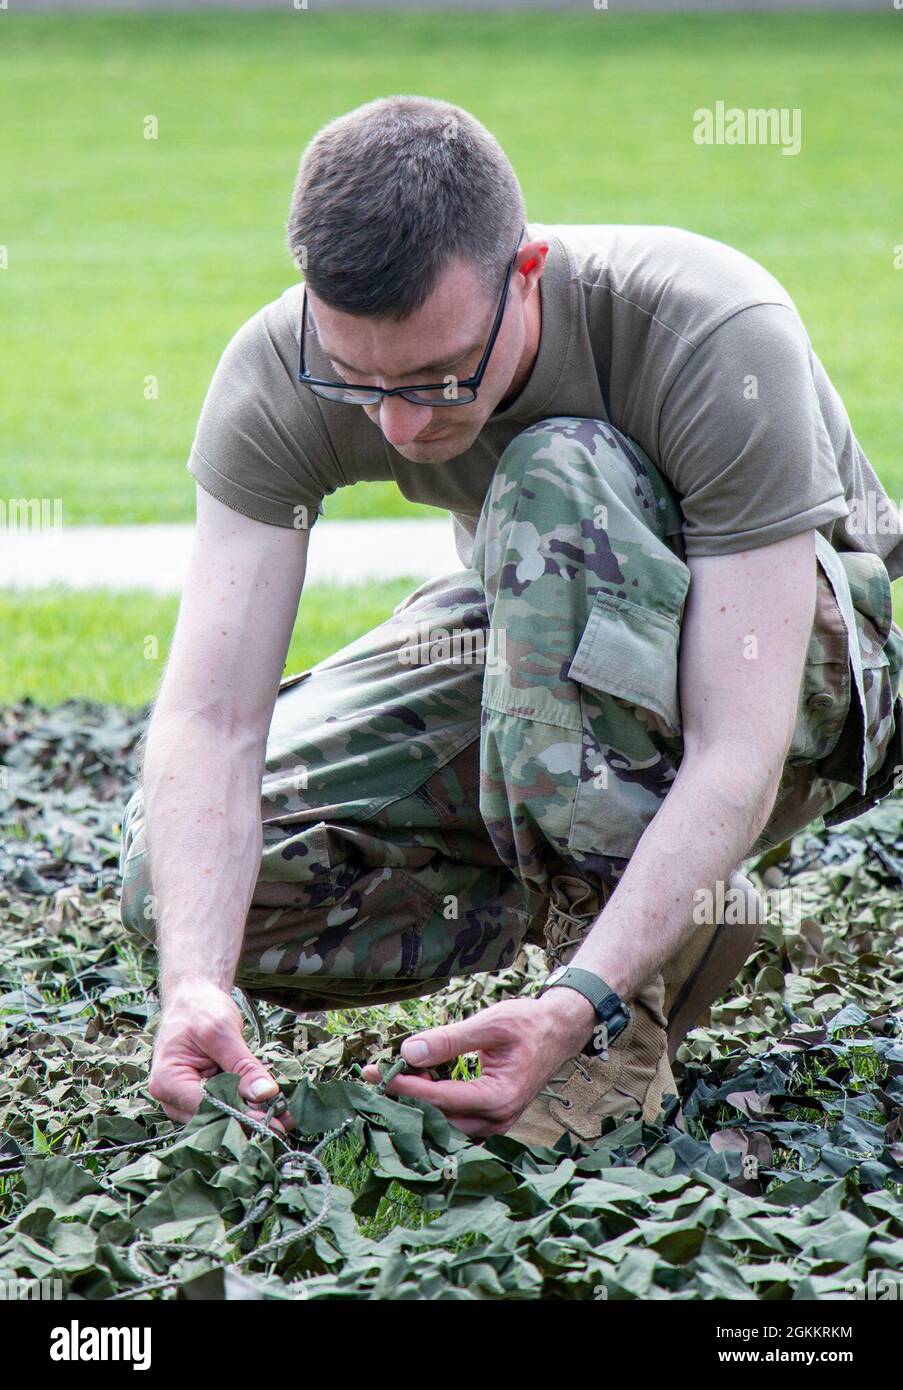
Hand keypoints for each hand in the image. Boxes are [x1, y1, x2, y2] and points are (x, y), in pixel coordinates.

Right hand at [148, 978, 291, 1132]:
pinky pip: (226, 1107)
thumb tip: (266, 1094)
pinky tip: (273, 1107)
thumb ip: (243, 1066)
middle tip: (285, 1123)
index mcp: (167, 1080)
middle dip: (250, 1120)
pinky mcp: (202, 1097)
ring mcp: (185, 1100)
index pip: (206, 1107)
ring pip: (222, 1117)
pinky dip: (248, 1106)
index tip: (271, 1121)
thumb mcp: (223, 1032)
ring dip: (252, 1116)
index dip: (240, 1116)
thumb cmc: (200, 1009)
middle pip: (214, 1118)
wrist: (194, 999)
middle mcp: (172, 1098)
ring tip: (284, 1115)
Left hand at [360, 991, 596, 1136]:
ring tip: (390, 1081)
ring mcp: (495, 1125)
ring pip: (444, 1127)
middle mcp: (497, 1120)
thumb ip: (448, 1040)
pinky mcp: (491, 1121)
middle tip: (373, 1079)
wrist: (559, 1031)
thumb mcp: (489, 1024)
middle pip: (437, 1120)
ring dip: (416, 1107)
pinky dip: (433, 1109)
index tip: (372, 1073)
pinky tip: (416, 1087)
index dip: (403, 1086)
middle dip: (403, 1100)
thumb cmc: (528, 1024)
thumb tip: (407, 1051)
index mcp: (498, 1097)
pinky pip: (455, 1124)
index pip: (438, 1099)